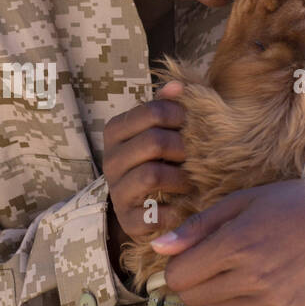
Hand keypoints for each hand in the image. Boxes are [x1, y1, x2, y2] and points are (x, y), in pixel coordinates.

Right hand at [104, 81, 193, 278]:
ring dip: (181, 177)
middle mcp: (110, 159)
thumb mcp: (159, 128)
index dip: (179, 115)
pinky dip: (173, 211)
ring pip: (152, 175)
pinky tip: (182, 206)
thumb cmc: (158, 158)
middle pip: (154, 142)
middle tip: (193, 156)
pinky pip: (152, 214)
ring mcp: (117, 190)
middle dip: (182, 148)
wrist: (143, 204)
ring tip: (191, 180)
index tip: (190, 124)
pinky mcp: (127, 219)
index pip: (151, 111)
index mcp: (116, 131)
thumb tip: (177, 85)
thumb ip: (167, 105)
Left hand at [147, 170, 304, 305]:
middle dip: (193, 281)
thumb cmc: (286, 204)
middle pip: (192, 298)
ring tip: (239, 269)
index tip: (190, 255)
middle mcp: (252, 278)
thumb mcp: (238, 203)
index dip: (177, 266)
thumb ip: (196, 228)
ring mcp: (271, 301)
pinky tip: (261, 283)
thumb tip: (158, 248)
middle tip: (212, 262)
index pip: (178, 276)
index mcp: (235, 245)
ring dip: (217, 294)